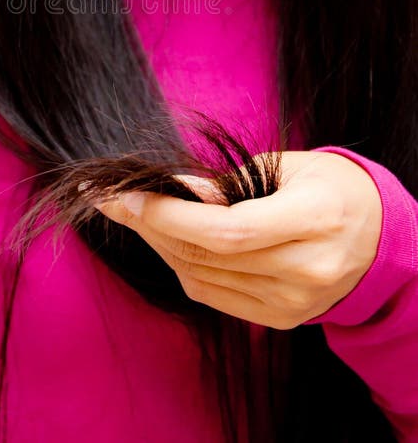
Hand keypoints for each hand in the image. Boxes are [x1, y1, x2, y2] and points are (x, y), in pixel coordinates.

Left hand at [91, 151, 382, 328]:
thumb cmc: (327, 186)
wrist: (375, 236)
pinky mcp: (281, 319)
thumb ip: (228, 184)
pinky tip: (164, 240)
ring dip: (159, 245)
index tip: (127, 195)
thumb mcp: (284, 167)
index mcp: (316, 218)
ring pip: (203, 278)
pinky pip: (213, 295)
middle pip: (208, 256)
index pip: (227, 230)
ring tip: (132, 215)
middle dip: (150, 226)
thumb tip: (172, 190)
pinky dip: (182, 266)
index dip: (169, 216)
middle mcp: (309, 269)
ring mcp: (295, 303)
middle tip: (111, 200)